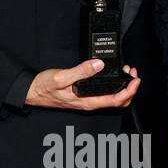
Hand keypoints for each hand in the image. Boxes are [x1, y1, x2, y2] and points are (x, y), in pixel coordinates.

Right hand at [26, 60, 140, 109]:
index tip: (135, 79)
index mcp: (87, 101)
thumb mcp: (61, 77)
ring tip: (125, 73)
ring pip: (113, 99)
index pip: (116, 100)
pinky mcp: (85, 96)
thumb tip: (98, 64)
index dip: (130, 90)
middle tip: (132, 74)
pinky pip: (105, 95)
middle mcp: (90, 103)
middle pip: (119, 102)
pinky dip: (113, 86)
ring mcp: (88, 101)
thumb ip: (81, 71)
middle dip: (130, 89)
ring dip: (123, 87)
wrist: (32, 92)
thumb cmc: (44, 87)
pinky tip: (112, 76)